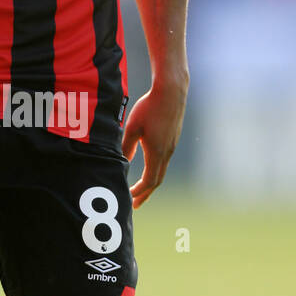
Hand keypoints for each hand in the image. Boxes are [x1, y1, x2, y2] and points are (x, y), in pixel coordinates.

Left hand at [121, 75, 188, 208]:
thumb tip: (122, 163)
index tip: (129, 199)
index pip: (149, 181)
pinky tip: (149, 167)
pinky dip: (155, 170)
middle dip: (145, 193)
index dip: (139, 192)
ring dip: (151, 182)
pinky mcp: (173, 138)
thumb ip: (126, 147)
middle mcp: (167, 152)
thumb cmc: (150, 107)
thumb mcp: (132, 128)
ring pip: (161, 170)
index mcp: (157, 152)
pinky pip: (164, 161)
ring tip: (142, 188)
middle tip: (136, 204)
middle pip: (157, 180)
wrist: (172, 92)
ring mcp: (171, 145)